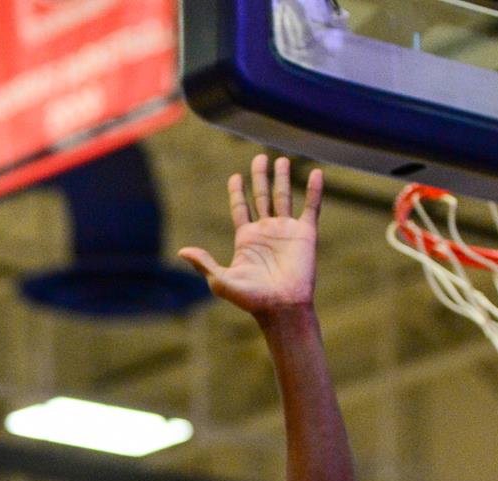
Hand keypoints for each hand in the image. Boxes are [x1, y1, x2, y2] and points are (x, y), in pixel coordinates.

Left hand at [178, 155, 322, 316]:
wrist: (282, 307)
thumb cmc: (252, 299)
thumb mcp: (222, 281)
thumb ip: (204, 264)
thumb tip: (182, 252)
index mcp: (246, 239)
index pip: (240, 208)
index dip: (237, 192)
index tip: (235, 176)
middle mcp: (266, 231)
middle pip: (262, 196)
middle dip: (260, 177)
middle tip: (259, 158)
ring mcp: (286, 231)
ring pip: (284, 197)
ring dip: (282, 178)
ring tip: (281, 159)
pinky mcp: (305, 234)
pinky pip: (311, 207)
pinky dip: (314, 191)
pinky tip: (315, 173)